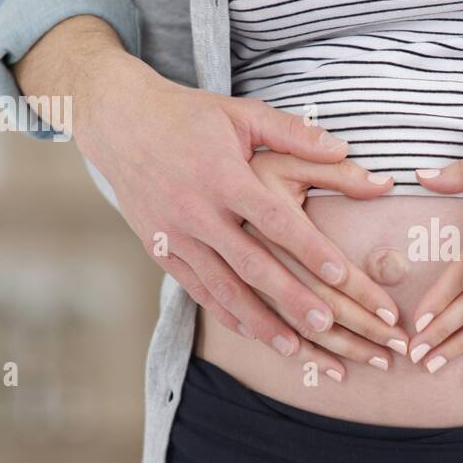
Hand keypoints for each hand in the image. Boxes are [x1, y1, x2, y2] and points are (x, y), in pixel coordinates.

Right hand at [12, 16, 401, 358]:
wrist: (117, 120)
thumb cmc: (190, 116)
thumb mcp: (242, 113)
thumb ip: (294, 133)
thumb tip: (345, 149)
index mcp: (222, 176)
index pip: (273, 219)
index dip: (308, 247)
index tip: (341, 276)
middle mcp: (197, 210)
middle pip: (251, 264)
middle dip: (290, 298)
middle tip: (327, 326)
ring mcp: (174, 234)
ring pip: (223, 287)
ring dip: (259, 321)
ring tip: (294, 349)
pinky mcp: (159, 249)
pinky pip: (196, 289)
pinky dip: (225, 313)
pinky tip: (252, 333)